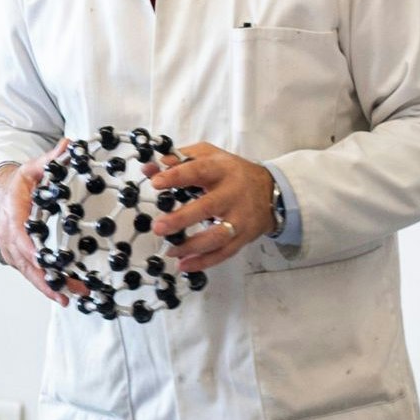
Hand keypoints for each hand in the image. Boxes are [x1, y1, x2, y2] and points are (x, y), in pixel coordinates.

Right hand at [0, 161, 91, 304]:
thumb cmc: (18, 184)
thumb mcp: (32, 169)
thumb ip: (50, 159)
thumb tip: (69, 146)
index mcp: (12, 212)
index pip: (18, 233)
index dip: (29, 248)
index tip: (41, 259)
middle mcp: (8, 236)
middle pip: (25, 261)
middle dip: (46, 277)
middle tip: (67, 290)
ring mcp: (12, 250)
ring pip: (29, 272)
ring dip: (50, 286)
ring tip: (72, 297)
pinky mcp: (18, 259)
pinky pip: (32, 274)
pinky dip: (47, 286)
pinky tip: (65, 295)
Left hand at [148, 141, 278, 274]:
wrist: (272, 191)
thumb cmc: (231, 172)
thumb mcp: (208, 155)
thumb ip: (178, 159)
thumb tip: (148, 168)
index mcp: (221, 169)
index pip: (198, 171)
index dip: (177, 176)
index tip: (155, 182)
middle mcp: (232, 194)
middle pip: (208, 207)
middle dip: (182, 219)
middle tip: (158, 227)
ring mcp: (240, 218)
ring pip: (218, 236)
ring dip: (192, 246)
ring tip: (170, 250)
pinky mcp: (244, 237)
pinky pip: (224, 253)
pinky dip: (204, 261)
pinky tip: (184, 264)